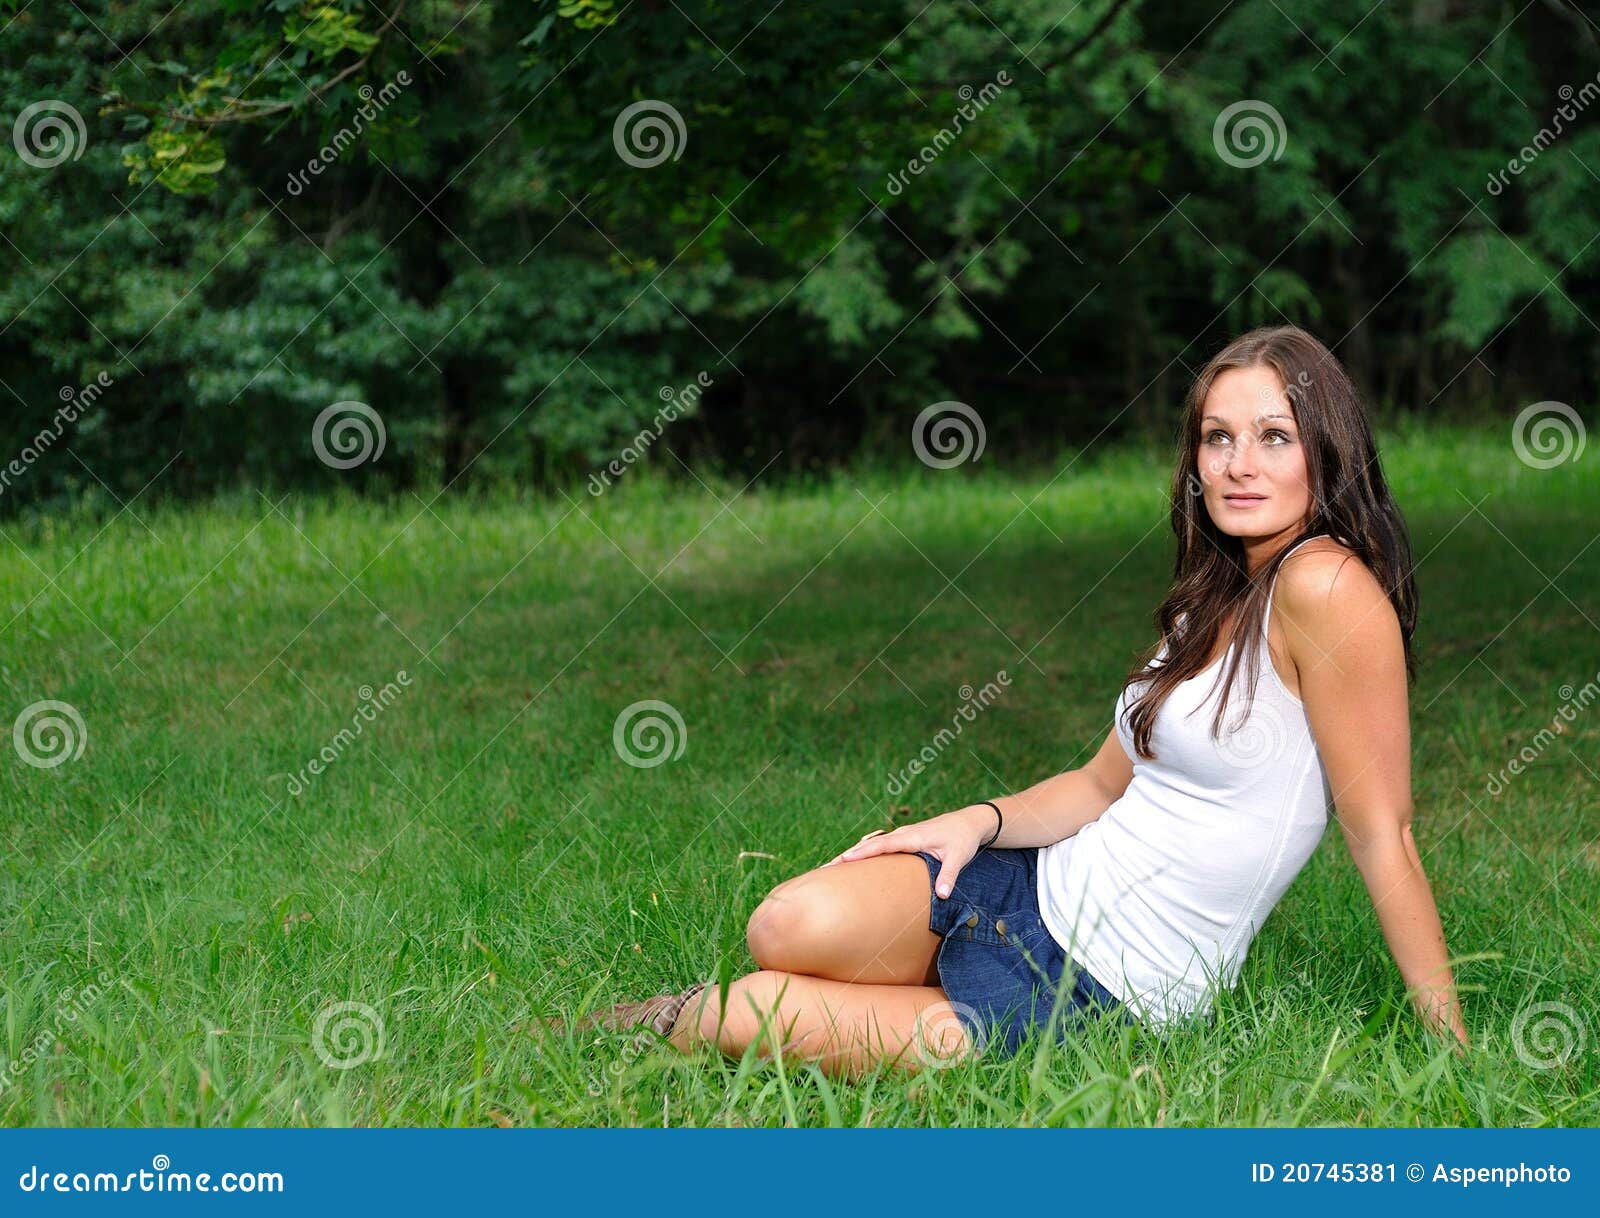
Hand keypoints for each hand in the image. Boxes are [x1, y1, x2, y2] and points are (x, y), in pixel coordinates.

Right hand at [821, 804, 995, 899]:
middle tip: (825, 868)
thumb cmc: (963, 839)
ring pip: (872, 845)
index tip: (843, 860)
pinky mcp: (903, 840)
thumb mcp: (959, 857)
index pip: (882, 845)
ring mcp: (901, 836)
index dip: (862, 853)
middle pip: (869, 845)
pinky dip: (864, 853)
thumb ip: (949, 876)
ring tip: (831, 869)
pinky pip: (879, 846)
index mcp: (912, 837)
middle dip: (848, 856)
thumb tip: (941, 896)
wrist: (968, 822)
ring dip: (853, 855)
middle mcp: (903, 834)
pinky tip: (853, 864)